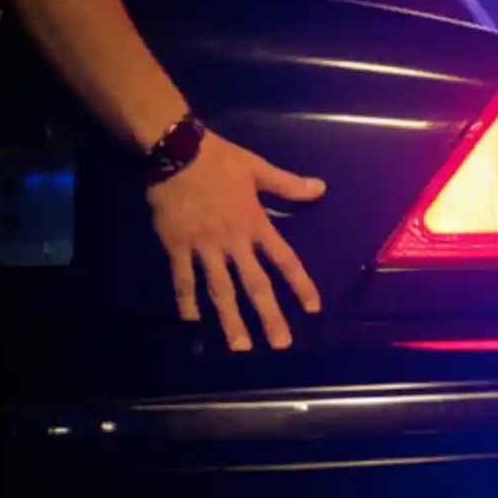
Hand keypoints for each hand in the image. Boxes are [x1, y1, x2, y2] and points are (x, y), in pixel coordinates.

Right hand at [147, 132, 325, 350]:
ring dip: (231, 318)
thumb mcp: (258, 168)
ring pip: (220, 289)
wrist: (175, 152)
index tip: (312, 308)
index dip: (300, 284)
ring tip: (240, 346)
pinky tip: (193, 322)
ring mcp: (204, 247)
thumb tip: (321, 188)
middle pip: (255, 284)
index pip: (285, 260)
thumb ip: (289, 185)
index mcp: (255, 224)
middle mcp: (233, 241)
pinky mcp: (177, 246)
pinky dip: (186, 301)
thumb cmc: (219, 159)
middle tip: (280, 344)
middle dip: (269, 316)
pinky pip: (183, 279)